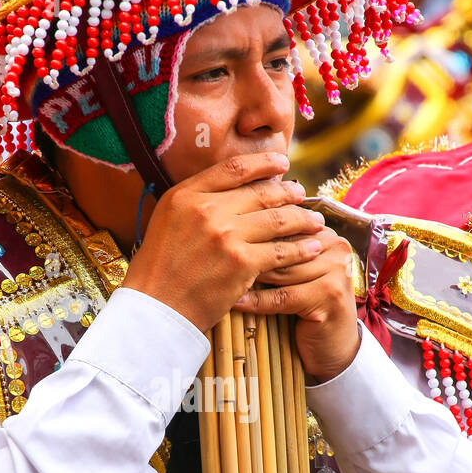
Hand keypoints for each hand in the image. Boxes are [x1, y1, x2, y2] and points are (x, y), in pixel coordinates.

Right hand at [122, 151, 326, 333]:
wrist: (155, 309)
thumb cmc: (159, 270)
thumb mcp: (167, 221)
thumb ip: (196, 202)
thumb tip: (233, 188)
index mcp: (186, 194)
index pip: (234, 168)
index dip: (264, 163)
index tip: (282, 163)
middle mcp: (207, 209)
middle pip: (261, 192)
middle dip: (289, 192)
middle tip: (303, 195)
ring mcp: (226, 235)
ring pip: (277, 220)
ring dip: (302, 219)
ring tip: (316, 222)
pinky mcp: (241, 263)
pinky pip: (281, 251)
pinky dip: (301, 249)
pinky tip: (313, 247)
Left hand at [234, 225, 360, 382]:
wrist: (335, 346)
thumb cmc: (306, 305)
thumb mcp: (294, 272)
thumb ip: (275, 248)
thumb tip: (231, 228)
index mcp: (325, 233)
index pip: (284, 223)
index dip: (252, 231)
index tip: (220, 235)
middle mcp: (336, 246)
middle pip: (283, 245)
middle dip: (248, 252)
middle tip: (215, 253)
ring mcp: (337, 270)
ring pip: (282, 270)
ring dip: (250, 276)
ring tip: (221, 277)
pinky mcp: (330, 296)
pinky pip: (284, 297)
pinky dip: (258, 301)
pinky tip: (236, 303)